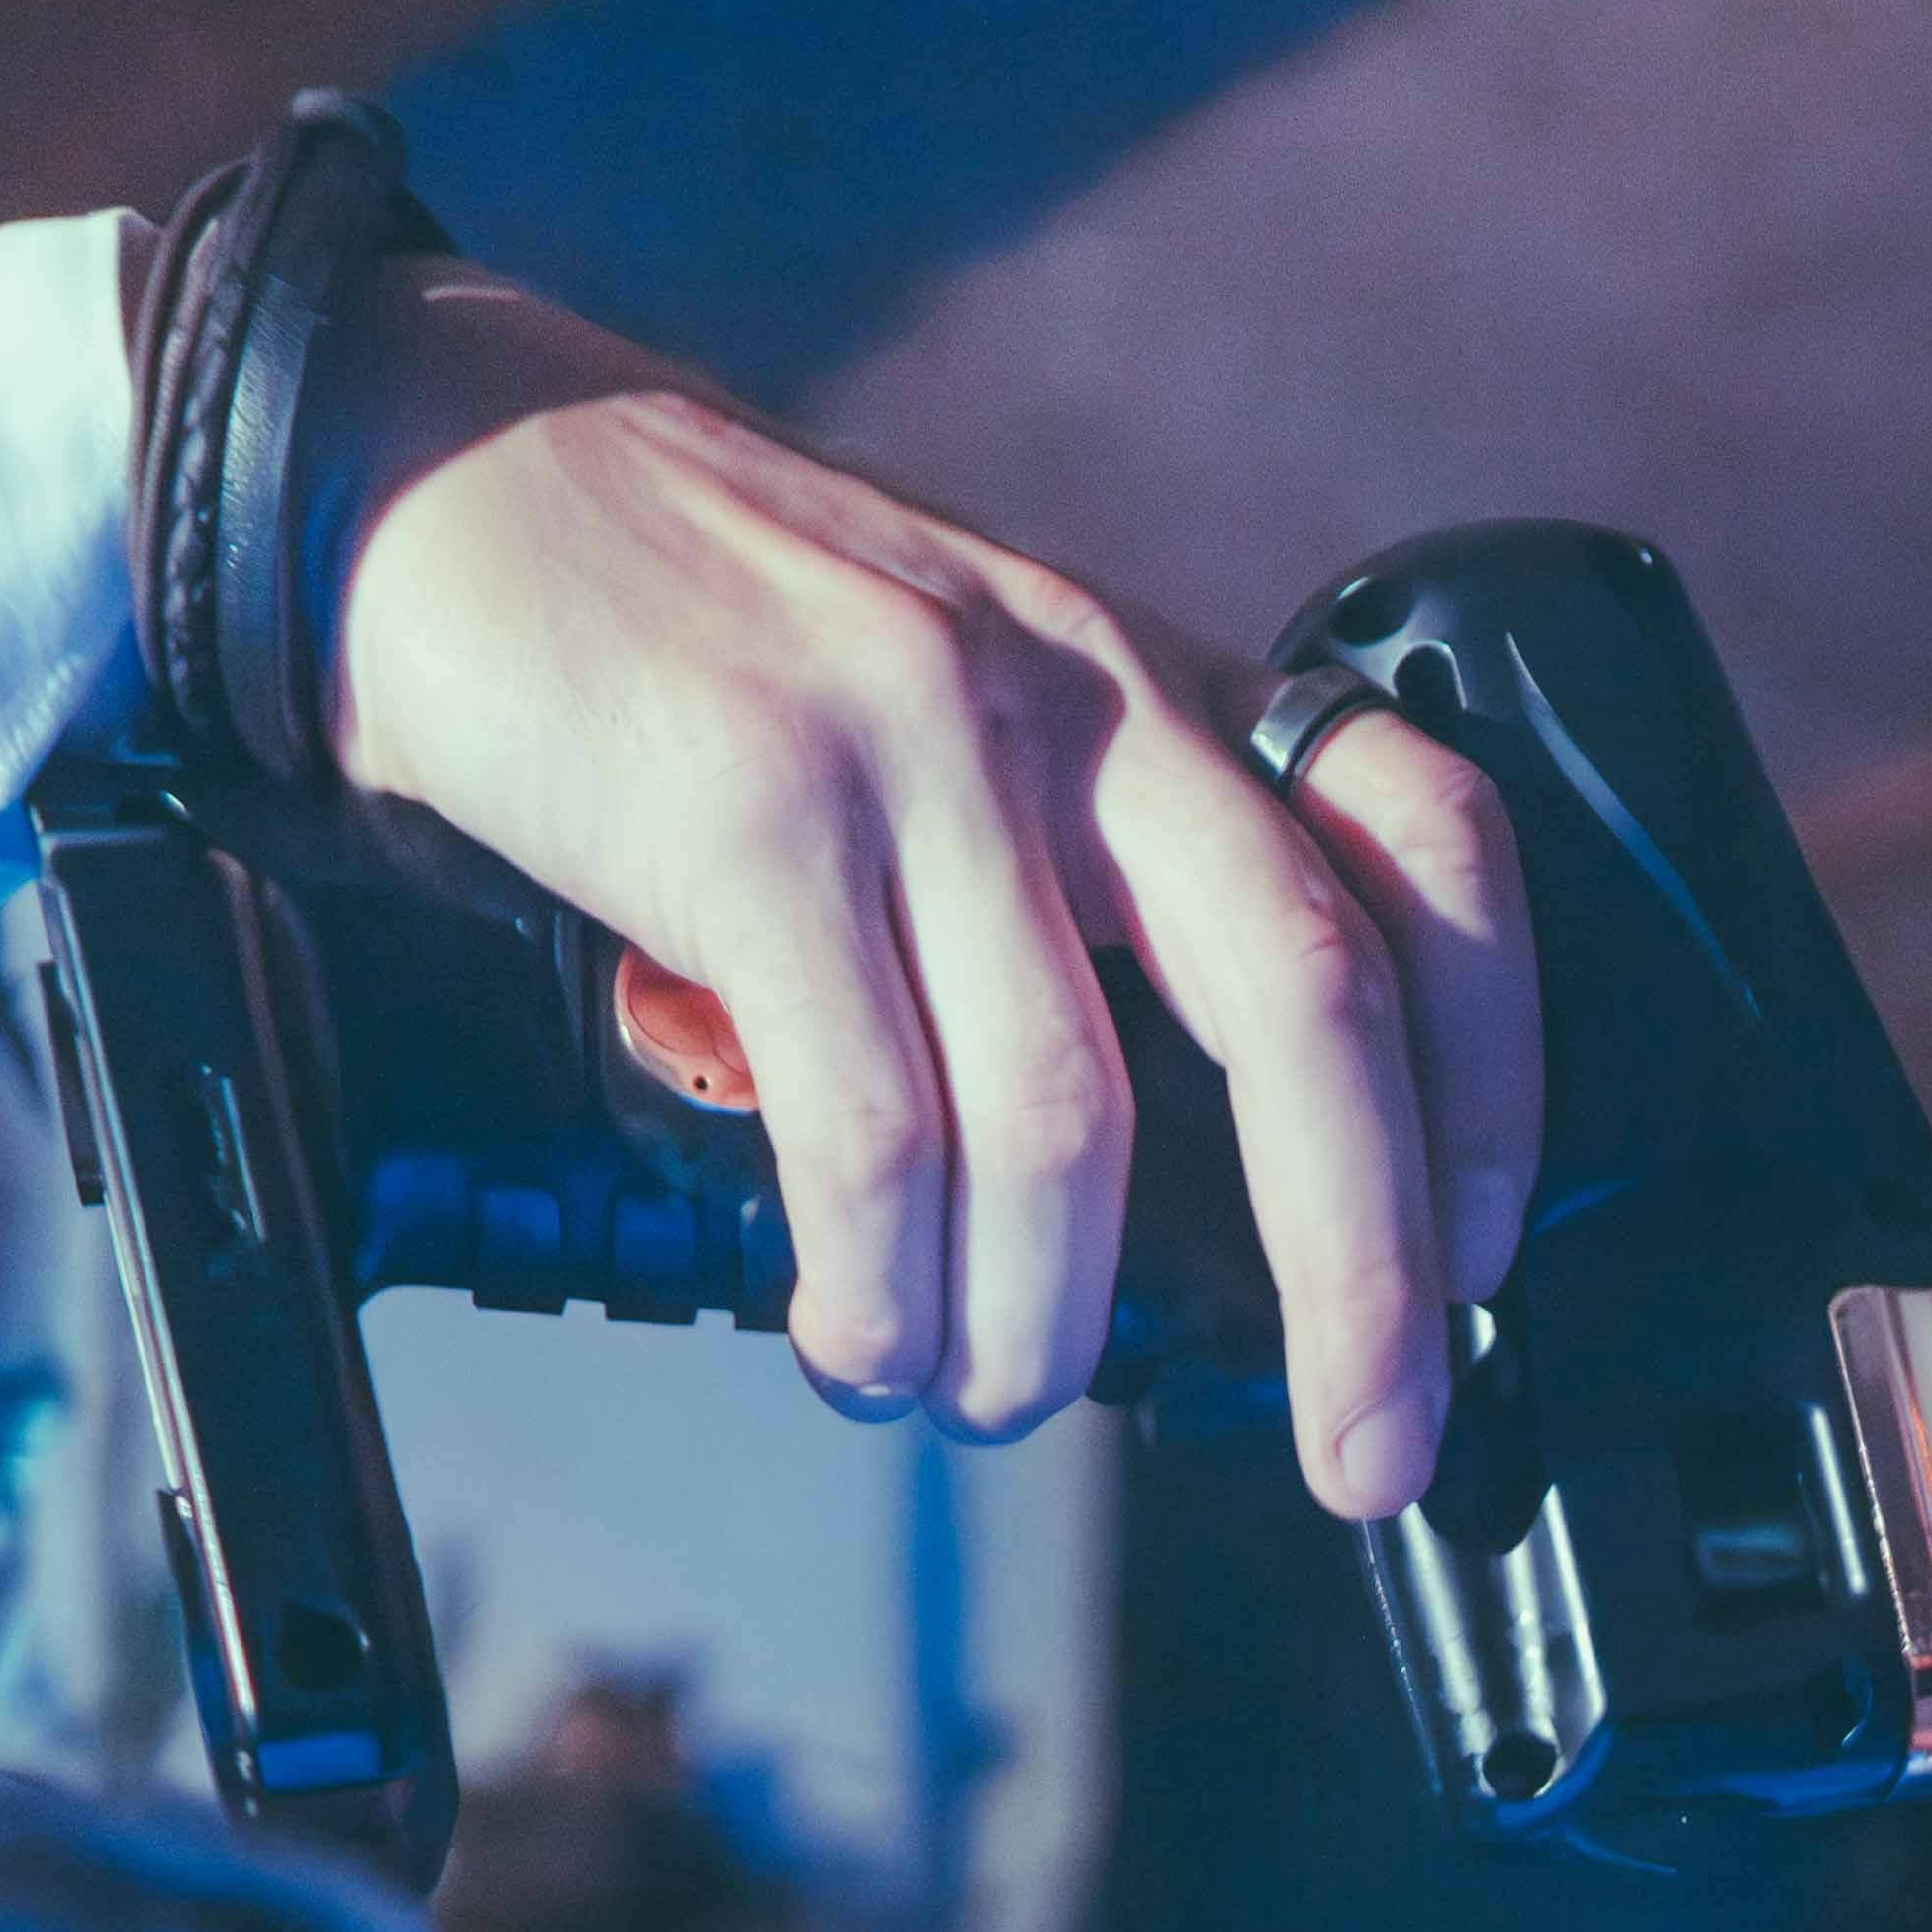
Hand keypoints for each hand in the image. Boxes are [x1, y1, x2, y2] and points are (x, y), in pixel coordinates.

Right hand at [321, 282, 1535, 1510]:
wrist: (437, 475)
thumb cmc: (707, 651)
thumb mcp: (966, 718)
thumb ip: (1082, 901)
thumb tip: (1163, 1205)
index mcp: (1149, 683)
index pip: (1423, 848)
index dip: (1495, 1074)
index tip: (1484, 1261)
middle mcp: (1072, 696)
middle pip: (1310, 1005)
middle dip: (1366, 1278)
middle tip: (1368, 1455)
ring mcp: (915, 747)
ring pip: (1068, 1122)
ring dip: (1039, 1326)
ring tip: (981, 1389)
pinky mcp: (751, 819)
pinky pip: (875, 1129)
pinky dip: (884, 1287)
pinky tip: (864, 1333)